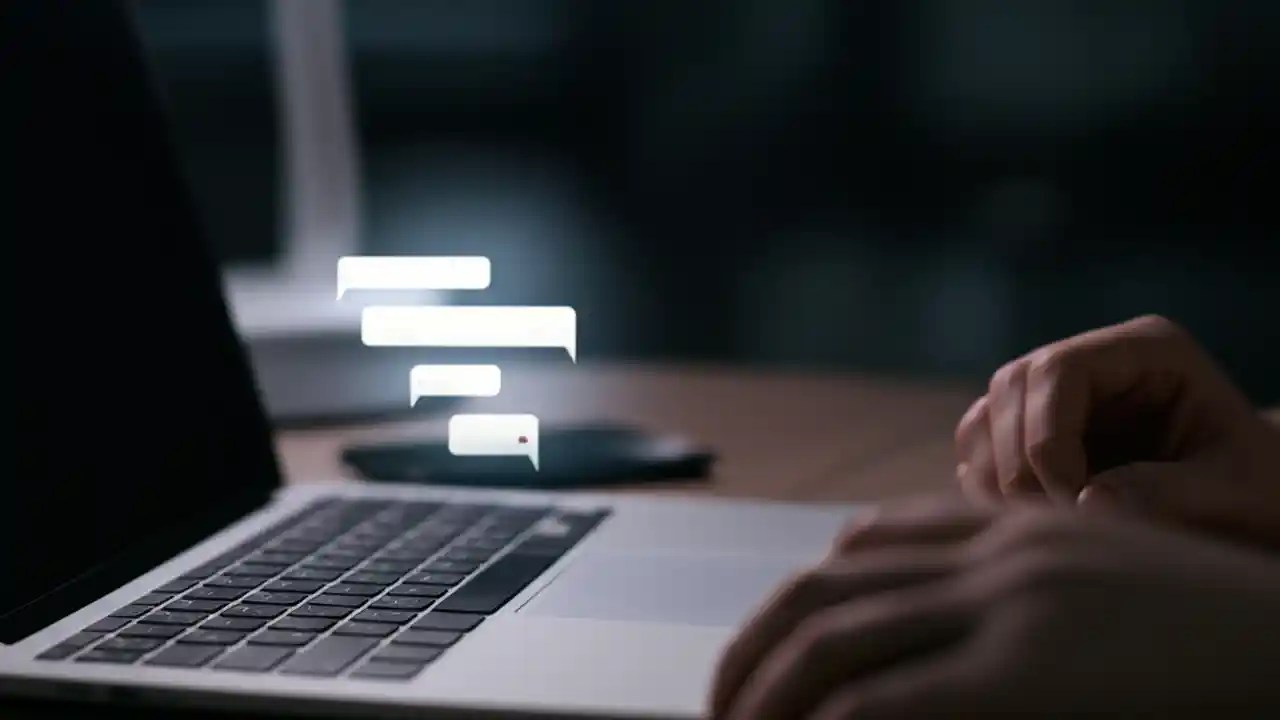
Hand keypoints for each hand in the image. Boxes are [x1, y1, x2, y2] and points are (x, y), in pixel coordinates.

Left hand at [709, 497, 1279, 718]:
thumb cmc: (1198, 619)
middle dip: (752, 648)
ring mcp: (1004, 606)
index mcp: (1006, 526)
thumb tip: (931, 631)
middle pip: (822, 588)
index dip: (797, 594)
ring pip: (834, 642)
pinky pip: (890, 699)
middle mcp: (989, 553)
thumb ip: (1011, 580)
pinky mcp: (1025, 670)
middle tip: (722, 704)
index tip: (764, 645)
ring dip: (766, 694)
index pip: (864, 541)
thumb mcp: (1091, 576)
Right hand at [954, 314, 1279, 547]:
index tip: (1068, 502)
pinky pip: (981, 449)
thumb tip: (1086, 502)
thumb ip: (1167, 493)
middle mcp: (1092, 360)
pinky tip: (1024, 522)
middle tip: (1051, 524)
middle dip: (1017, 461)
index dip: (1046, 435)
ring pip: (986, 417)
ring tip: (1037, 527)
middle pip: (1011, 387)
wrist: (1254, 511)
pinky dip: (987, 486)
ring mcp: (1056, 395)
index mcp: (1147, 349)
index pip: (1059, 370)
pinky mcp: (1034, 432)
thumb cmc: (1258, 496)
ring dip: (995, 476)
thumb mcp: (1234, 494)